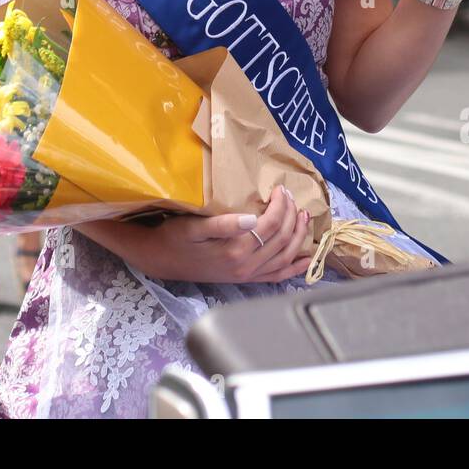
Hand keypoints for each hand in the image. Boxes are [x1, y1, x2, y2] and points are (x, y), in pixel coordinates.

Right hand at [141, 186, 311, 283]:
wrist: (162, 260)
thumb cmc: (176, 237)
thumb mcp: (193, 226)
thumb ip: (223, 224)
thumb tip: (251, 218)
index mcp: (235, 250)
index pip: (270, 224)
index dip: (280, 205)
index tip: (280, 188)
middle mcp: (246, 266)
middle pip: (282, 239)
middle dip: (291, 215)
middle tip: (290, 196)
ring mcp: (247, 275)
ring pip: (285, 257)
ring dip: (299, 236)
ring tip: (303, 216)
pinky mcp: (246, 279)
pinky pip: (277, 276)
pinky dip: (295, 267)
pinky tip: (306, 259)